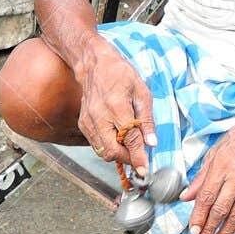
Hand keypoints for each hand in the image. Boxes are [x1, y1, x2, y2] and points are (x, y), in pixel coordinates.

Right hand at [76, 40, 155, 174]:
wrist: (95, 65)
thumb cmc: (120, 74)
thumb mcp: (142, 92)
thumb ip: (147, 119)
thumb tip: (151, 143)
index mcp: (116, 106)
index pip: (129, 139)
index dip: (138, 157)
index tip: (145, 169)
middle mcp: (99, 116)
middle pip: (112, 151)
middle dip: (128, 159)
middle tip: (139, 157)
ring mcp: (88, 121)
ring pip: (103, 152)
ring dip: (118, 155)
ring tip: (130, 147)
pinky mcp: (83, 124)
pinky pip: (96, 145)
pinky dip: (108, 147)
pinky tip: (118, 139)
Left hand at [184, 117, 234, 233]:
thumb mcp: (214, 152)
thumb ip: (200, 177)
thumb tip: (187, 196)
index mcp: (222, 165)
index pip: (207, 197)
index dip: (199, 217)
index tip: (193, 230)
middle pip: (221, 210)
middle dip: (209, 229)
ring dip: (225, 233)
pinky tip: (234, 232)